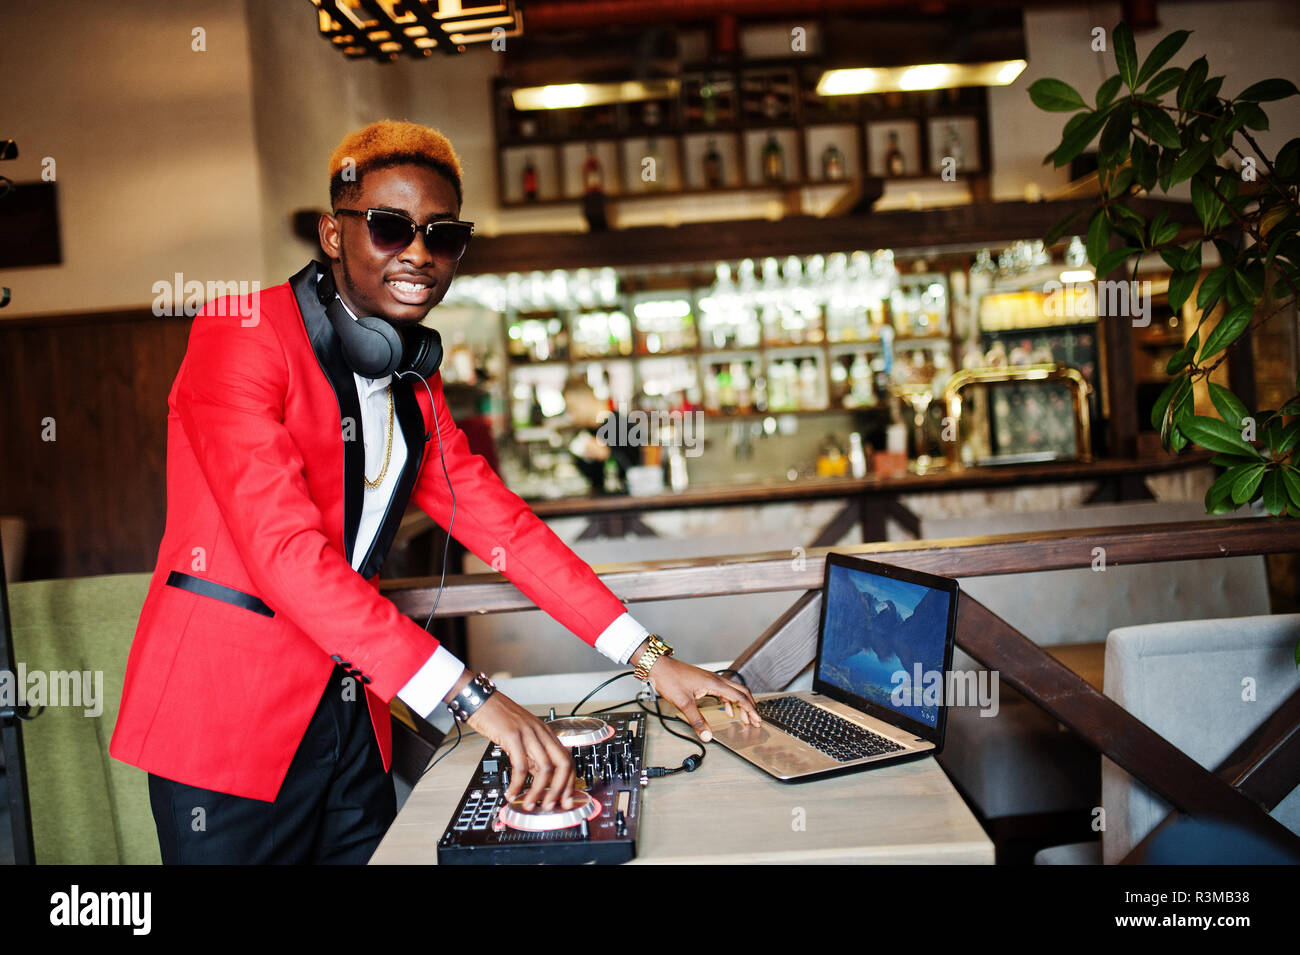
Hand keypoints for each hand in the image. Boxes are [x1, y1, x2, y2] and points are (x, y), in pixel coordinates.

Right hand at [464, 691, 577, 811]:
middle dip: (559, 789)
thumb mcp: (522, 736)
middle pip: (563, 764)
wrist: (481, 700)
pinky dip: (518, 783)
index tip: (565, 800)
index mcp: (546, 733)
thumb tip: (538, 778)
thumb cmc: (499, 717)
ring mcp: (528, 734)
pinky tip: (512, 792)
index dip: (569, 782)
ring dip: (538, 791)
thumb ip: (532, 756)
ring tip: (529, 804)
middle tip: (550, 806)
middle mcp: (541, 732)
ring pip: (545, 767)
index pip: (567, 759)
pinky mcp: (512, 736)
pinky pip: (521, 765)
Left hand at [644, 657, 760, 742]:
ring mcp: (711, 680)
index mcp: (715, 683)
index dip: (750, 709)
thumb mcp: (684, 703)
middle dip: (750, 706)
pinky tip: (727, 710)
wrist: (659, 667)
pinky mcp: (705, 682)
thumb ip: (697, 720)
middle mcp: (716, 680)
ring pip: (733, 691)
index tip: (757, 719)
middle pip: (741, 691)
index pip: (740, 696)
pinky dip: (729, 702)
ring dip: (741, 705)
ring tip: (744, 718)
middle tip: (755, 720)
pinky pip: (723, 691)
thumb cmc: (670, 679)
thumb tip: (707, 735)